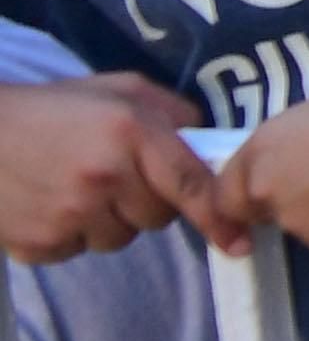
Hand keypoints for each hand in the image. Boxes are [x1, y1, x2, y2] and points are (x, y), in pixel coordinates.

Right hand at [0, 75, 242, 261]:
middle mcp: (104, 176)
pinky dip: (70, 233)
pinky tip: (50, 202)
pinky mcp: (39, 244)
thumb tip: (206, 141)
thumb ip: (171, 112)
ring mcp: (69, 214)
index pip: (190, 184)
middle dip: (147, 201)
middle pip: (158, 217)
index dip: (217, 217)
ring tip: (75, 185)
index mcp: (130, 133)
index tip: (236, 241)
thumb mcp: (119, 90)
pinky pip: (78, 250)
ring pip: (119, 238)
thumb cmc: (51, 110)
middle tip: (114, 174)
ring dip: (108, 219)